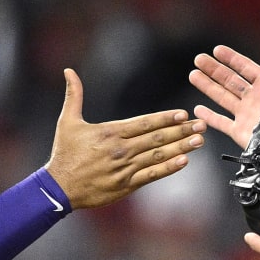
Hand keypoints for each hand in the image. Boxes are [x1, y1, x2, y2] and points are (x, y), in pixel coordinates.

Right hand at [45, 68, 204, 208]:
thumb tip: (69, 71)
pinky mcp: (126, 184)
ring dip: (181, 147)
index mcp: (110, 132)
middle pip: (157, 138)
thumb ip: (73, 95)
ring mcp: (125, 168)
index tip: (184, 114)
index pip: (144, 123)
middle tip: (201, 125)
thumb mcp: (67, 121)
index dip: (166, 118)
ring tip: (199, 141)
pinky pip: (152, 175)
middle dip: (182, 131)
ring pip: (158, 155)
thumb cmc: (64, 153)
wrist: (59, 187)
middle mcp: (121, 149)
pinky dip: (168, 168)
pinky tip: (184, 161)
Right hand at [188, 36, 259, 148]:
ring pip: (222, 97)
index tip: (216, 50)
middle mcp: (255, 99)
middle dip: (214, 70)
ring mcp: (246, 115)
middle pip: (230, 81)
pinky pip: (221, 123)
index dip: (231, 58)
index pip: (246, 68)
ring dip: (208, 86)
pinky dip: (209, 117)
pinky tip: (198, 109)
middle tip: (198, 59)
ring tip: (193, 75)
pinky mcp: (240, 132)